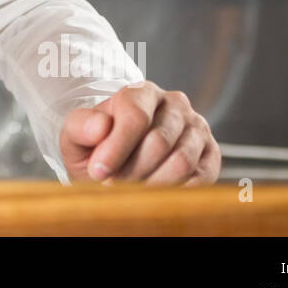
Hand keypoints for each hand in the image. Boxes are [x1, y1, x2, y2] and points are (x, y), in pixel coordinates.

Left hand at [58, 81, 219, 186]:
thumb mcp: (76, 135)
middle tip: (113, 186)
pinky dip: (175, 193)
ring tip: (130, 192)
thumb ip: (81, 126)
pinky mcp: (211, 155)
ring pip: (181, 162)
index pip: (135, 116)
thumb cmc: (96, 147)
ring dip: (152, 184)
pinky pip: (200, 178)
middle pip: (158, 142)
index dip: (116, 148)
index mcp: (141, 92)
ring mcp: (197, 128)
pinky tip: (154, 196)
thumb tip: (100, 126)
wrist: (118, 164)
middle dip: (131, 171)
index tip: (98, 171)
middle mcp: (175, 104)